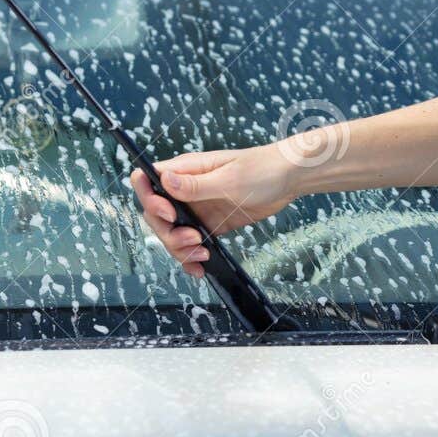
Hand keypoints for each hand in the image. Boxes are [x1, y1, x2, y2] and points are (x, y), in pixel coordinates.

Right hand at [130, 145, 300, 278]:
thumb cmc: (262, 168)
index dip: (149, 199)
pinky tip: (199, 268)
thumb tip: (164, 179)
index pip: (148, 181)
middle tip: (193, 239)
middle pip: (156, 215)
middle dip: (168, 232)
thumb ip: (196, 184)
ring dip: (180, 248)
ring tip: (202, 255)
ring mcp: (196, 208)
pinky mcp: (209, 223)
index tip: (169, 214)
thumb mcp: (229, 179)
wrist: (288, 179)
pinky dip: (191, 258)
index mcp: (186, 170)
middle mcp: (186, 189)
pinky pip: (191, 243)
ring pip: (172, 233)